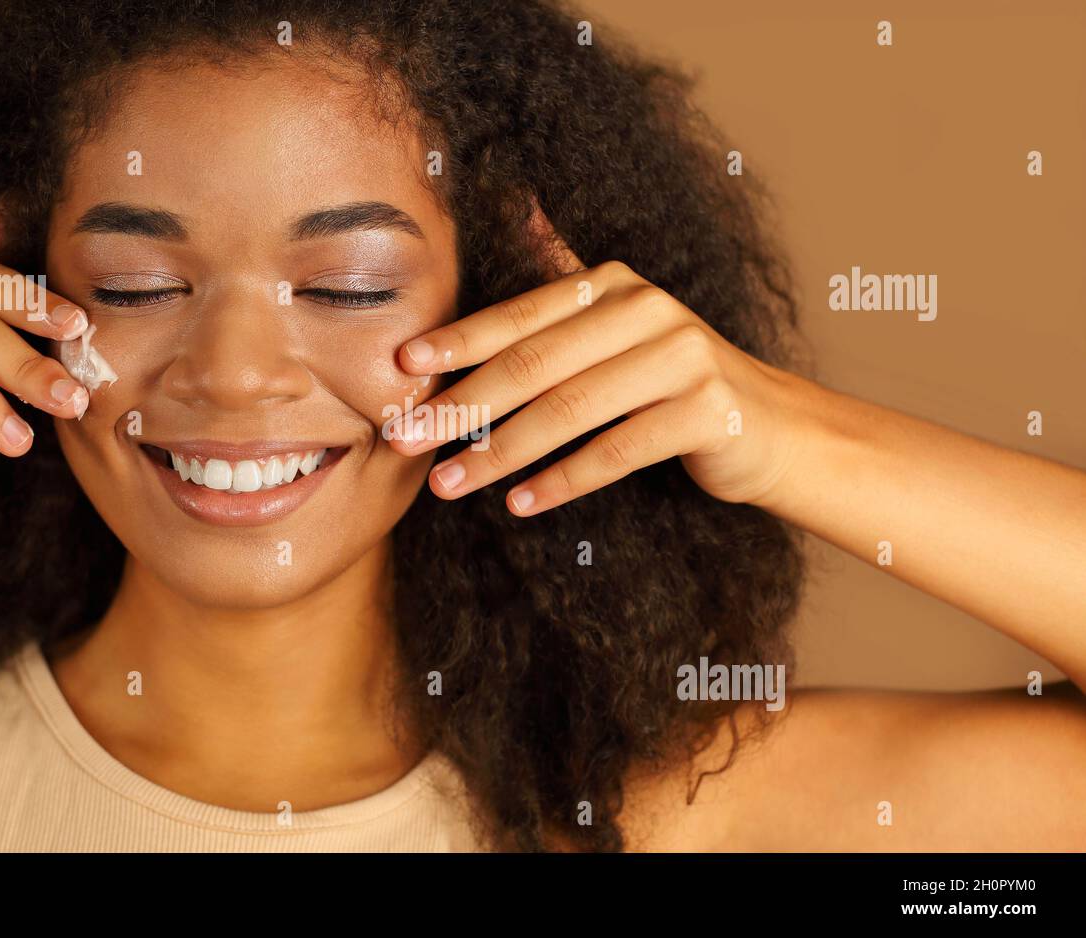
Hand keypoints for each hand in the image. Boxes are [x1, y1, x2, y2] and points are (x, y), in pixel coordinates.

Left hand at [384, 203, 811, 514]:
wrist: (769, 426)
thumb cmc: (670, 380)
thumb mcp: (620, 324)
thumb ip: (566, 280)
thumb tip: (519, 203)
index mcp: (613, 286)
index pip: (520, 314)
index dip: (458, 341)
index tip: (400, 369)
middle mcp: (647, 310)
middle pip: (535, 364)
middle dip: (463, 405)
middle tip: (406, 440)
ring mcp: (681, 357)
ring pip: (569, 410)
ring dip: (500, 452)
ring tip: (448, 485)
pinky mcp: (705, 411)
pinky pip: (617, 451)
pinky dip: (563, 480)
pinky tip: (519, 503)